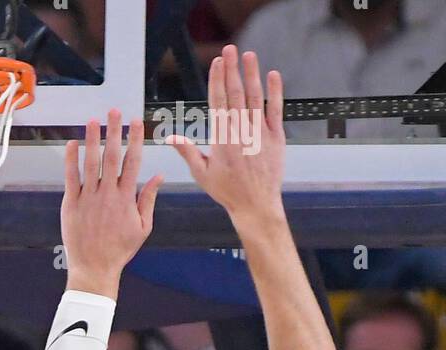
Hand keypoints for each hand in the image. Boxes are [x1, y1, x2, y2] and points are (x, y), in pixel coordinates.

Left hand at [61, 113, 162, 298]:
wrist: (94, 269)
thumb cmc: (119, 250)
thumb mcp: (142, 228)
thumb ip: (148, 200)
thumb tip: (159, 177)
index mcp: (126, 198)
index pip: (132, 161)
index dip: (134, 139)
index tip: (136, 121)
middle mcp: (107, 194)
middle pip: (111, 156)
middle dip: (114, 131)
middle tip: (115, 111)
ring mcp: (88, 198)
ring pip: (90, 163)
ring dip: (92, 139)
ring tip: (93, 120)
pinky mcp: (71, 205)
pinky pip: (71, 178)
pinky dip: (71, 160)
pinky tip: (72, 143)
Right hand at [166, 46, 284, 225]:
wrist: (256, 204)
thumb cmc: (227, 191)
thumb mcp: (202, 173)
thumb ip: (187, 151)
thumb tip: (170, 137)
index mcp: (222, 139)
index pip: (218, 102)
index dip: (217, 79)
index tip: (218, 62)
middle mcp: (241, 132)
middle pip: (235, 94)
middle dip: (232, 69)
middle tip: (230, 49)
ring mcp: (260, 133)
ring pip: (255, 97)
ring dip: (251, 74)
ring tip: (249, 55)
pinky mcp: (276, 137)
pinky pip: (276, 110)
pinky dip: (275, 92)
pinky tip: (272, 75)